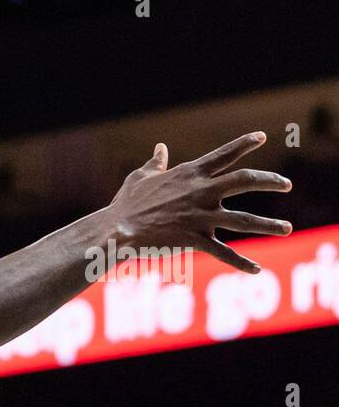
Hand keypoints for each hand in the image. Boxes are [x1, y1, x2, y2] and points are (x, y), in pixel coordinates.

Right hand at [108, 132, 291, 273]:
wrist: (118, 228)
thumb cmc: (127, 202)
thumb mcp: (141, 176)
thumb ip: (156, 163)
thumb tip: (160, 148)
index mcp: (190, 174)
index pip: (223, 154)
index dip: (244, 143)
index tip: (261, 137)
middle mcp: (201, 192)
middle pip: (245, 181)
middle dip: (270, 182)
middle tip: (287, 184)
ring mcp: (200, 216)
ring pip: (244, 220)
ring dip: (269, 225)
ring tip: (287, 229)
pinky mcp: (196, 240)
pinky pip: (224, 253)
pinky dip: (242, 263)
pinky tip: (257, 269)